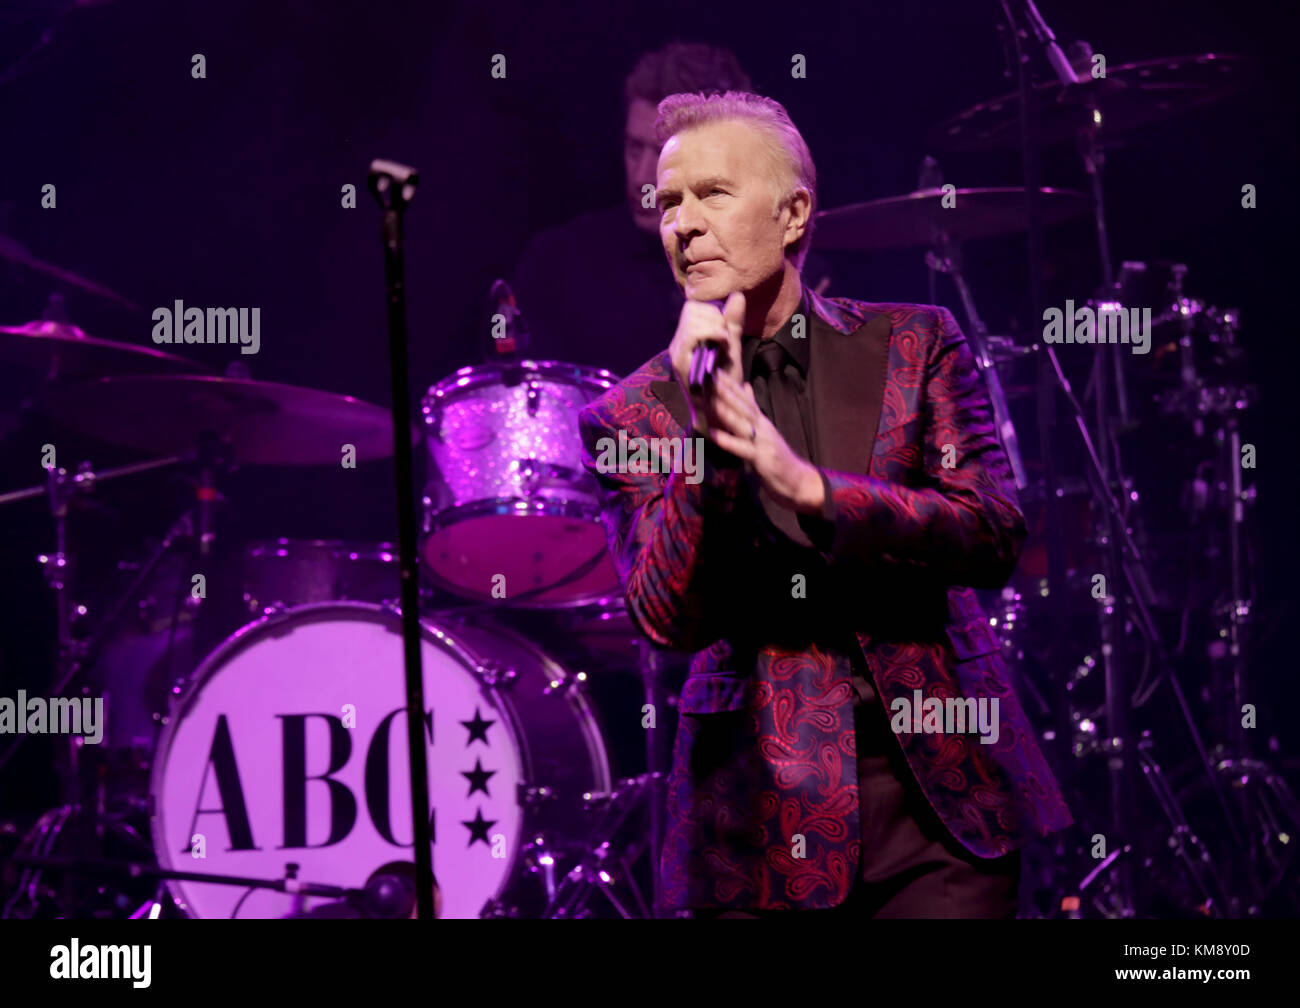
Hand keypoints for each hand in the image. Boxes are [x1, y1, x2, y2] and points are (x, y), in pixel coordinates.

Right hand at [668, 291, 745, 436]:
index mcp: (687, 338)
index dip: (713, 310)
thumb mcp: (732, 348)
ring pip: (692, 318)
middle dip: (715, 317)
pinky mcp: (680, 361)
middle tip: (726, 337)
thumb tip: (737, 295)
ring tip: (725, 342)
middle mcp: (678, 343)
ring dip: (714, 325)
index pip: (694, 306)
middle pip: (692, 309)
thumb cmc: (725, 384)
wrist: (720, 412)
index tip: (726, 329)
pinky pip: (692, 334)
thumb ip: (733, 323)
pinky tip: (723, 343)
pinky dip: (711, 332)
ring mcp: (677, 352)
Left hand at [707, 370, 825, 513]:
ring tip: (712, 399)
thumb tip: (746, 387)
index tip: (716, 370)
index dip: (731, 384)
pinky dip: (728, 441)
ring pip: (743, 424)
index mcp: (761, 422)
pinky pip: (742, 449)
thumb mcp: (764, 430)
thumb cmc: (777, 458)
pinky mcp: (762, 459)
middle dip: (727, 391)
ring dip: (727, 411)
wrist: (798, 481)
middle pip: (743, 407)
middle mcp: (763, 428)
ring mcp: (763, 443)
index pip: (744, 399)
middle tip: (712, 375)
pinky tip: (714, 434)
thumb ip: (753, 410)